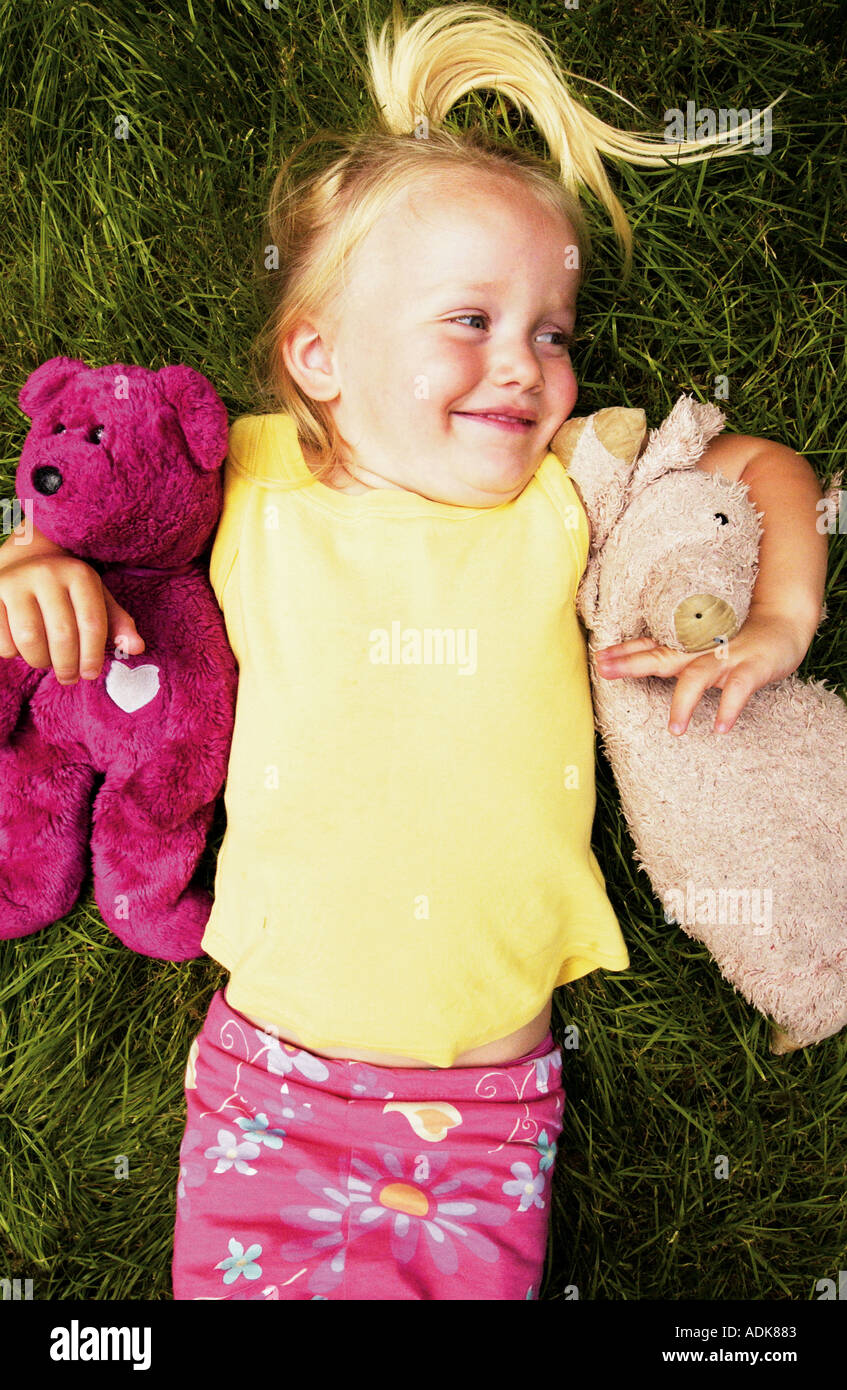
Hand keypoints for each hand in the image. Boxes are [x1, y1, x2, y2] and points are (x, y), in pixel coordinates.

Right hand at [0, 551, 144, 683]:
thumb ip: (118, 624)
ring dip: (41, 661)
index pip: (92, 623)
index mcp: (79, 574)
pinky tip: (23, 650)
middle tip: (69, 677)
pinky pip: (3, 639)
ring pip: (29, 638)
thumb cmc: (69, 591)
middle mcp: (47, 574)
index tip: (91, 674)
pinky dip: (14, 654)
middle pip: (62, 634)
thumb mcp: (98, 600)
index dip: (93, 656)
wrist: (27, 561)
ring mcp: (16, 582)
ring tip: (47, 663)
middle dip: (67, 665)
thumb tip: (137, 648)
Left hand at [593, 607, 810, 734]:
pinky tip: (720, 728)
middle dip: (633, 663)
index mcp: (685, 644)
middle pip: (661, 655)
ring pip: (697, 677)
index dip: (624, 652)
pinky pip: (739, 690)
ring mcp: (725, 657)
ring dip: (683, 702)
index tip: (598, 659)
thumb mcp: (700, 647)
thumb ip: (671, 655)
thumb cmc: (736, 639)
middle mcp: (699, 649)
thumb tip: (635, 664)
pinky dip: (729, 708)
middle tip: (606, 670)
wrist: (783, 623)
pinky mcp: (752, 667)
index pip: (649, 646)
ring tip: (674, 729)